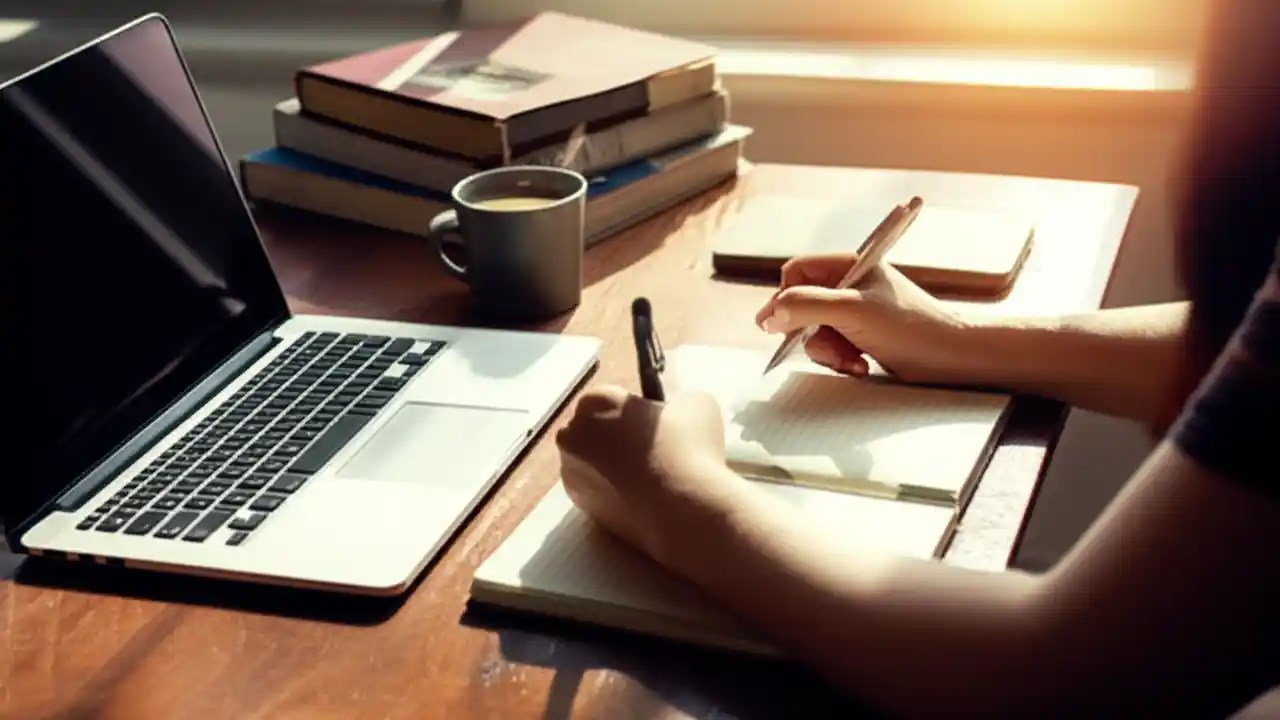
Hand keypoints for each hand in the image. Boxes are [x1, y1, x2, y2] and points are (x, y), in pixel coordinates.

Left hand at [555, 385, 743, 567]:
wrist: (682, 509)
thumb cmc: (688, 449)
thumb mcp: (698, 405)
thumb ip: (677, 404)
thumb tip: (677, 413)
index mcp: (595, 401)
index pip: (612, 398)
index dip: (636, 411)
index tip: (655, 425)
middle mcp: (572, 435)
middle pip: (594, 429)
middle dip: (617, 436)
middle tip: (652, 450)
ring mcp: (571, 473)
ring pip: (592, 461)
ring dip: (613, 464)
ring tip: (650, 476)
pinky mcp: (580, 506)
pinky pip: (597, 490)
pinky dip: (613, 490)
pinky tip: (642, 495)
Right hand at [754, 254, 970, 382]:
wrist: (950, 359)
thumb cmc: (911, 327)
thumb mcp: (854, 312)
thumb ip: (807, 306)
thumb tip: (769, 315)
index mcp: (850, 264)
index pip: (796, 273)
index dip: (785, 299)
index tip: (779, 326)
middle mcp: (850, 284)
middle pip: (801, 306)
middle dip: (811, 333)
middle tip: (830, 346)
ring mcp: (855, 311)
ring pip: (814, 331)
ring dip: (827, 351)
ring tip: (852, 361)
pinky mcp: (861, 335)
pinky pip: (831, 347)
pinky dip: (840, 360)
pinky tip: (860, 366)